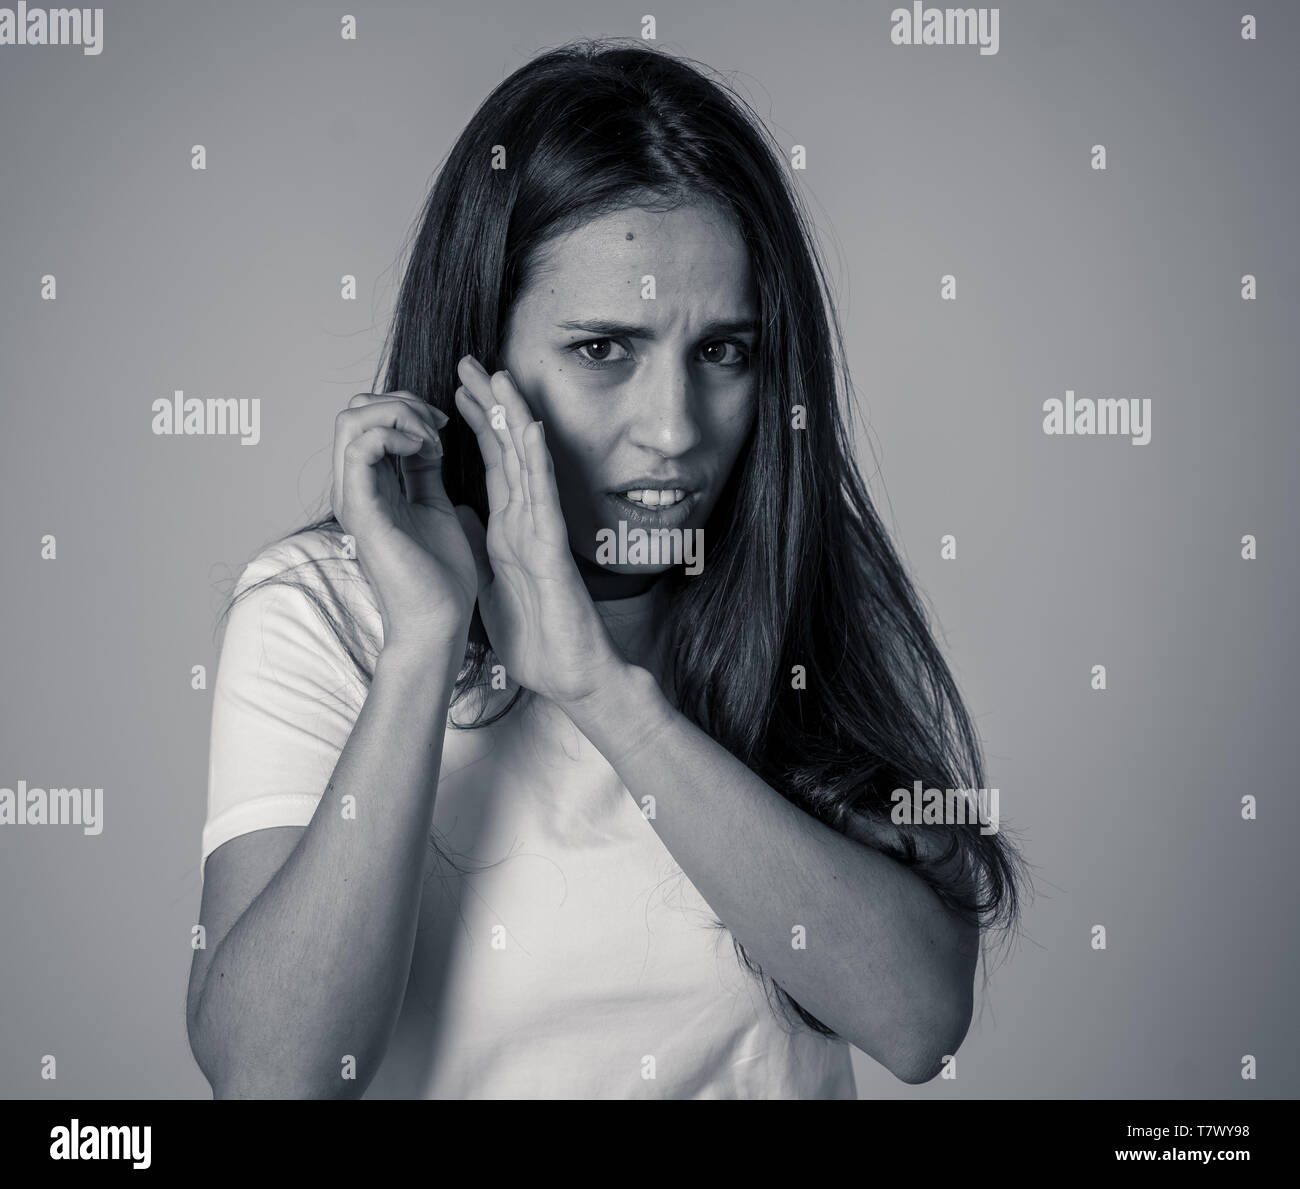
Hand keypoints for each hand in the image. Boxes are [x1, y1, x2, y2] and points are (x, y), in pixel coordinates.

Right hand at [330, 391, 478, 654]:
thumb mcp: (434, 504)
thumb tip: (427, 436)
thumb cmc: (439, 576)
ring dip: (400, 415)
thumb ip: (423, 470)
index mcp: (370, 486)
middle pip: (354, 411)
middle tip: (438, 429)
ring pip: (351, 420)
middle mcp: (354, 488)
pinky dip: (395, 435)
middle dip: (401, 403)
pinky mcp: (362, 510)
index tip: (443, 429)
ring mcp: (353, 498)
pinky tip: (426, 453)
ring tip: (432, 442)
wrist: (439, 622)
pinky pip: (360, 449)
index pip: (368, 419)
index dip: (407, 408)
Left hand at [452, 356, 625, 706]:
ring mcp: (541, 532)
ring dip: (513, 419)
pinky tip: (528, 430)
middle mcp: (526, 522)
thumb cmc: (538, 637)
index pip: (490, 466)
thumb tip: (462, 521)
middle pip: (506, 452)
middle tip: (470, 362)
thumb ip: (483, 550)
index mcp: (510, 530)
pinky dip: (536, 463)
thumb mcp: (494, 585)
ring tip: (500, 376)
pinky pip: (543, 499)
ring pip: (526, 465)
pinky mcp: (552, 550)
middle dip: (489, 406)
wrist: (568, 674)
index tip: (456, 389)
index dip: (475, 426)